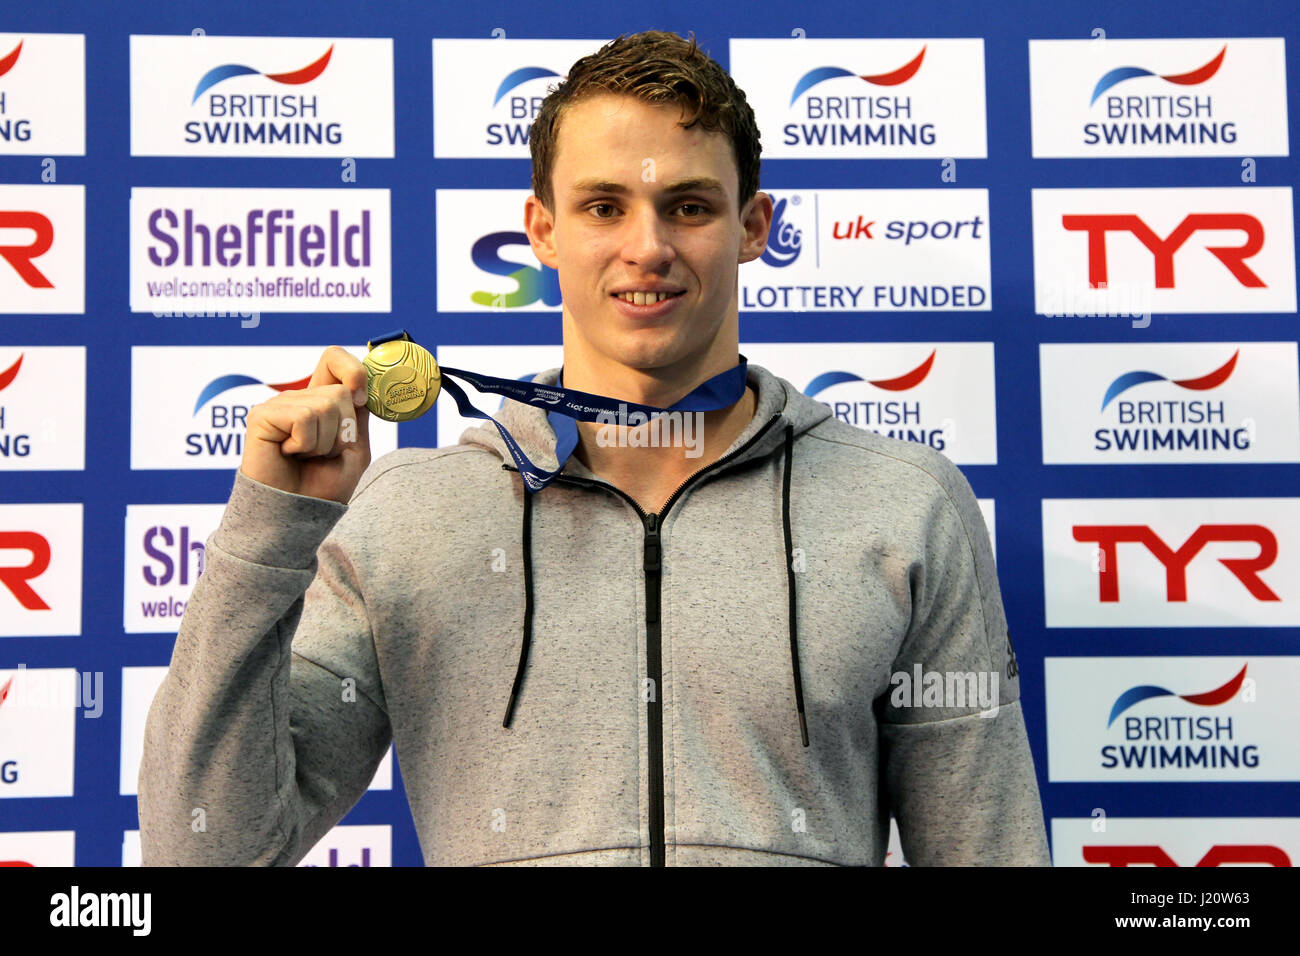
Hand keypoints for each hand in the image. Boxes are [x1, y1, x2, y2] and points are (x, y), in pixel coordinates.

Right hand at [240, 346, 371, 502]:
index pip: (334, 358)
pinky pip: (304, 418)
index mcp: (320, 400)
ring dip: (324, 442)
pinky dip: (306, 443)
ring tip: (305, 456)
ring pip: (325, 406)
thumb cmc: (324, 484)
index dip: (354, 371)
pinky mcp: (262, 415)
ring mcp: (279, 405)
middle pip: (339, 390)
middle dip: (343, 430)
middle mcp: (298, 398)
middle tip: (323, 452)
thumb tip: (358, 384)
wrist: (299, 513)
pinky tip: (289, 454)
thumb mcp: (355, 446)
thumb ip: (358, 412)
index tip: (361, 401)